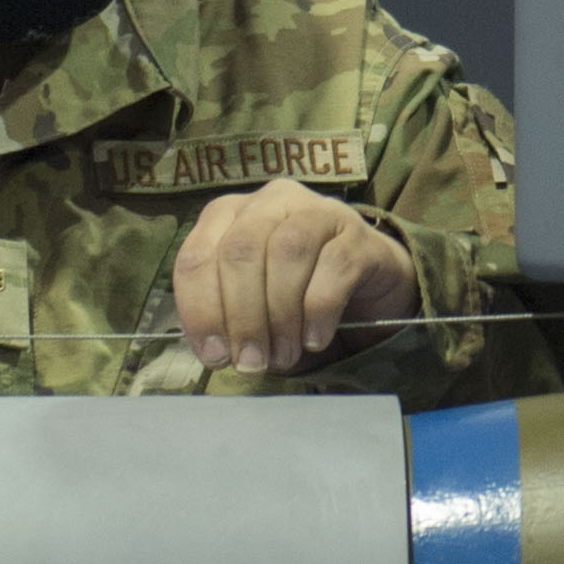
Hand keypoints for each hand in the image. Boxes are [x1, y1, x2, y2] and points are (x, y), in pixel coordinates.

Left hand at [176, 179, 417, 372]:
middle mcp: (269, 202)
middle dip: (241, 316)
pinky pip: (334, 267)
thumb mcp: (251, 303)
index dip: (200, 310)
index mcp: (228, 214)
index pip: (197, 256)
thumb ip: (226, 319)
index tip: (214, 356)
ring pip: (286, 253)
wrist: (366, 286)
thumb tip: (215, 352)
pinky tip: (314, 339)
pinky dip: (318, 310)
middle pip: (240, 251)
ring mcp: (316, 210)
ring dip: (280, 315)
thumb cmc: (295, 294)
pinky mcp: (357, 231)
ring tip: (283, 356)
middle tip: (251, 362)